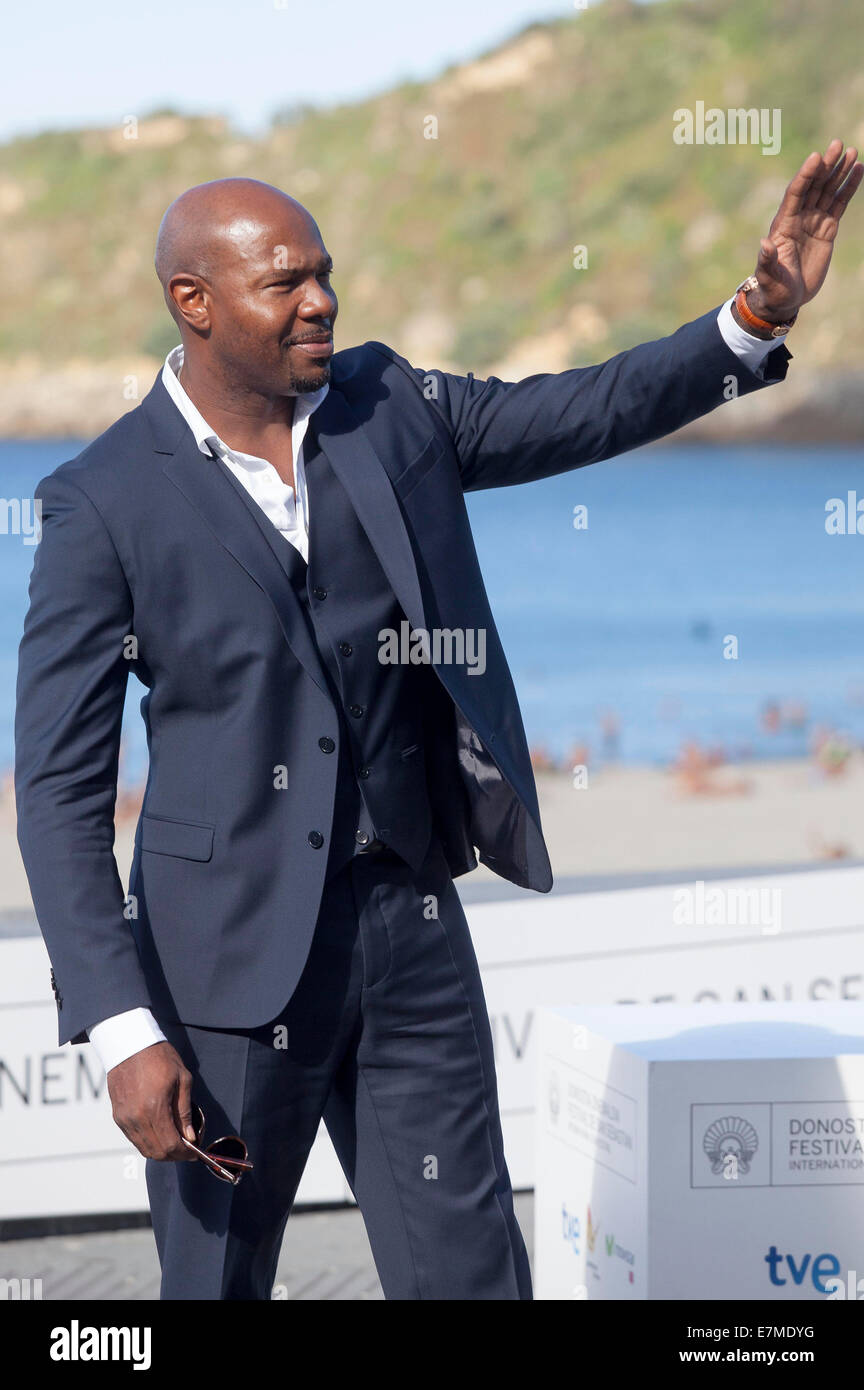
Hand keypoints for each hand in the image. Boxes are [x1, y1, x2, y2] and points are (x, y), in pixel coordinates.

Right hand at [107, 1040, 196, 1160]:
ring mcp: (124, 1118)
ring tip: (175, 1141)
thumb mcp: (182, 1079)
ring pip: (144, 1149)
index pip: (171, 1144)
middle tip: (187, 1149)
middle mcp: (136, 1117)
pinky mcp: (117, 1116)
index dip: (185, 1153)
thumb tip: (190, 1137)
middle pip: (157, 1152)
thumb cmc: (159, 1057)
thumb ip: (185, 1111)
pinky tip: (159, 1132)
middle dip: (175, 1155)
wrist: (129, 1044)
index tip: (195, 1152)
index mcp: (155, 1107)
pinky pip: (134, 1139)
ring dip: (161, 1151)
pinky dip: (148, 1142)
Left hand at [746, 138, 862, 323]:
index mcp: (783, 225)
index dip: (805, 176)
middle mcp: (798, 218)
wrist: (785, 299)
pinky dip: (848, 187)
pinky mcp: (827, 229)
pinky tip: (857, 170)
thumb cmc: (773, 289)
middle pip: (813, 186)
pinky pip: (839, 203)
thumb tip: (764, 244)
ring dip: (839, 171)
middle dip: (825, 165)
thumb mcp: (769, 277)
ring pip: (828, 190)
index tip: (815, 157)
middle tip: (837, 144)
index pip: (795, 194)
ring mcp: (813, 221)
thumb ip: (767, 260)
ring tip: (852, 151)